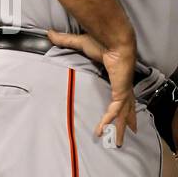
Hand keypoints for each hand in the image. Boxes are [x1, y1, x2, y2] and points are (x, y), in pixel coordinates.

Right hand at [49, 28, 136, 146]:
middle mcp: (123, 86)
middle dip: (127, 122)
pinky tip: (101, 130)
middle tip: (128, 133)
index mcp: (118, 78)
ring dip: (119, 129)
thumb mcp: (81, 43)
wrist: (115, 39)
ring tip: (117, 143)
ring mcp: (123, 91)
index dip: (124, 104)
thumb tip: (50, 33)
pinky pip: (113, 110)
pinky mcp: (120, 92)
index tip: (126, 112)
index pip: (123, 95)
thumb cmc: (103, 41)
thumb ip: (66, 41)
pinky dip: (107, 120)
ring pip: (122, 114)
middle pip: (127, 109)